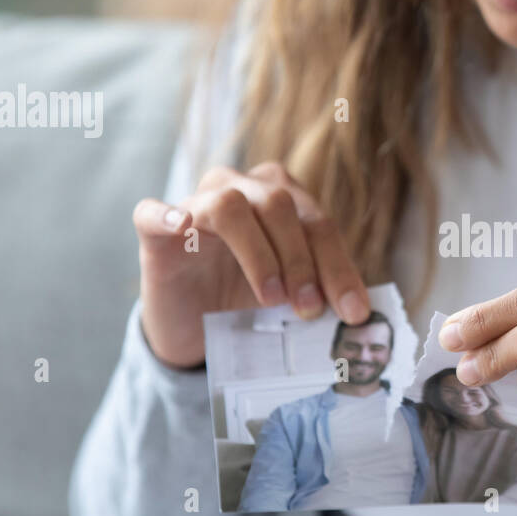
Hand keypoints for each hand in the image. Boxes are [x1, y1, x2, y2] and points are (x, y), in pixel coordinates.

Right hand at [133, 162, 369, 367]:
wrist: (191, 326)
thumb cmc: (246, 302)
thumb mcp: (290, 299)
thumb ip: (320, 293)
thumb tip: (361, 313)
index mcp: (283, 199)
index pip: (318, 224)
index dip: (339, 266)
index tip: (354, 311)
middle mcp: (241, 189)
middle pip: (280, 205)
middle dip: (302, 259)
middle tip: (310, 308)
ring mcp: (195, 203)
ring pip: (231, 205)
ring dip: (258, 252)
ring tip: (271, 297)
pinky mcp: (155, 230)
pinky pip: (154, 212)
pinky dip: (167, 215)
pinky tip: (182, 227)